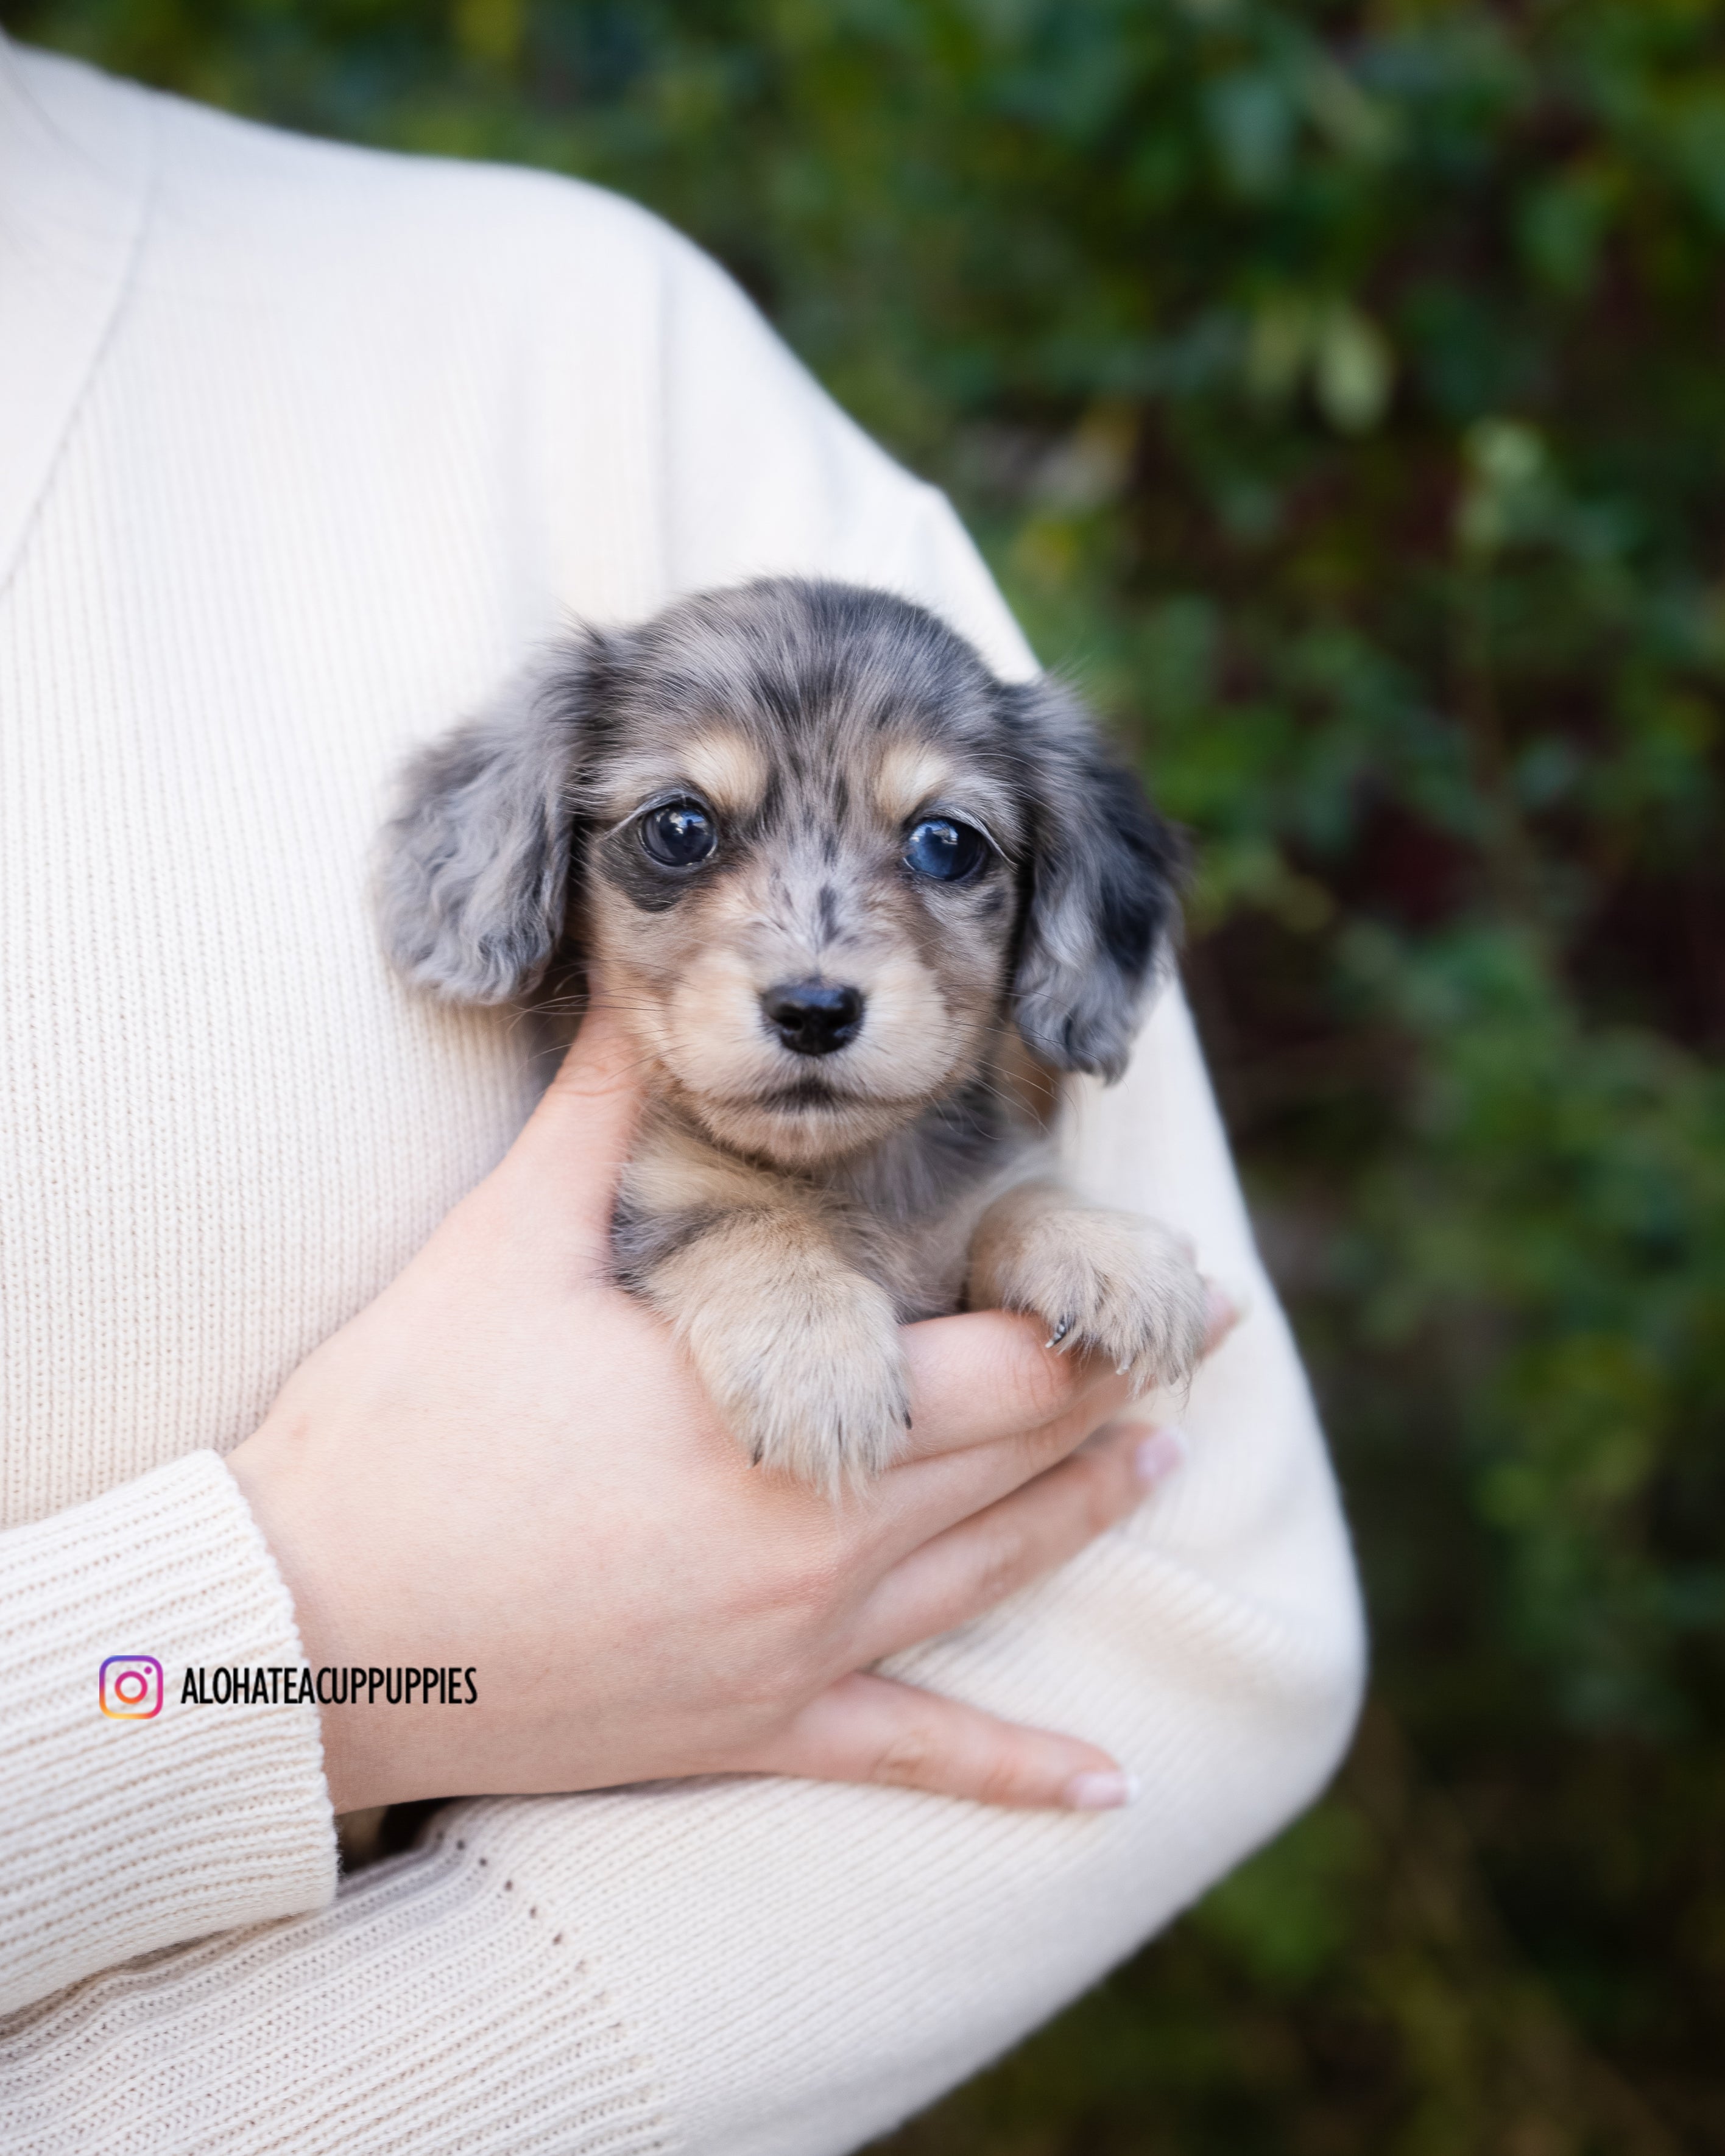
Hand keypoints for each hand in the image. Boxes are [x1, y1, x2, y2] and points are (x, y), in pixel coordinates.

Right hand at [228, 1005, 1233, 1816]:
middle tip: (1206, 1344)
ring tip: (1156, 1469)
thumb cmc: (398, 1426)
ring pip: (984, 1581)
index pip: (984, 1364)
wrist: (299, 1632)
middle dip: (1106, 1395)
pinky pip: (906, 1756)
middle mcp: (816, 1545)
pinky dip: (1010, 1773)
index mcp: (778, 1417)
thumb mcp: (506, 1244)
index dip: (1082, 1316)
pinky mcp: (742, 1732)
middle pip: (1009, 1462)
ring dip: (1078, 1518)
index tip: (1172, 1281)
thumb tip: (644, 988)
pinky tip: (1105, 1790)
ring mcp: (788, 1653)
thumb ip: (601, 1112)